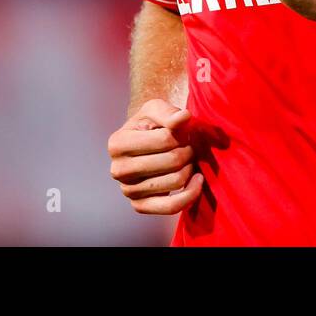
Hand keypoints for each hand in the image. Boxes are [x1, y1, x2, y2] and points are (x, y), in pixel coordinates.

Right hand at [107, 99, 203, 214]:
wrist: (144, 145)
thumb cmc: (150, 125)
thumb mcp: (155, 109)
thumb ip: (168, 112)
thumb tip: (184, 117)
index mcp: (117, 143)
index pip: (165, 140)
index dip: (181, 134)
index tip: (181, 132)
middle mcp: (117, 170)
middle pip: (172, 161)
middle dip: (187, 151)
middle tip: (188, 145)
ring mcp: (128, 190)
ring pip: (175, 181)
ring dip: (190, 167)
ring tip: (187, 159)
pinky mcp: (140, 206)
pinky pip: (171, 206)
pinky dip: (190, 194)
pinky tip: (198, 179)